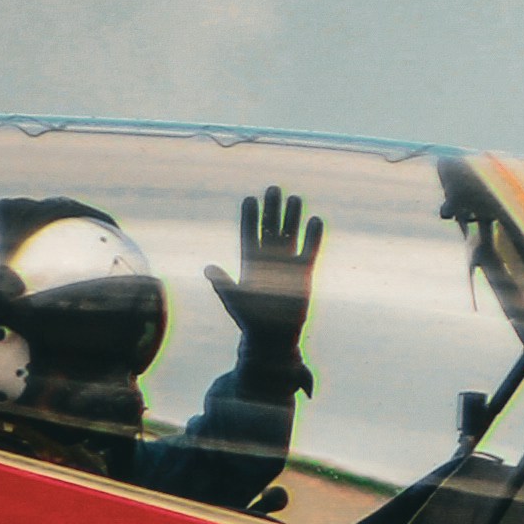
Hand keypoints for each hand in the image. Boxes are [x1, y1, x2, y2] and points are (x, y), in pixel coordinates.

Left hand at [206, 187, 322, 394]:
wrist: (273, 335)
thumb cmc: (250, 319)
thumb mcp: (234, 300)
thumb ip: (223, 283)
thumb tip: (208, 268)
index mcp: (249, 262)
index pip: (249, 233)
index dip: (249, 217)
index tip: (250, 199)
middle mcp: (268, 259)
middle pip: (270, 227)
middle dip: (272, 208)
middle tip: (273, 188)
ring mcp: (286, 264)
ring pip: (290, 234)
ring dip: (292, 217)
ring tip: (295, 197)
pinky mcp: (303, 273)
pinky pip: (309, 250)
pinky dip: (313, 237)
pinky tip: (315, 220)